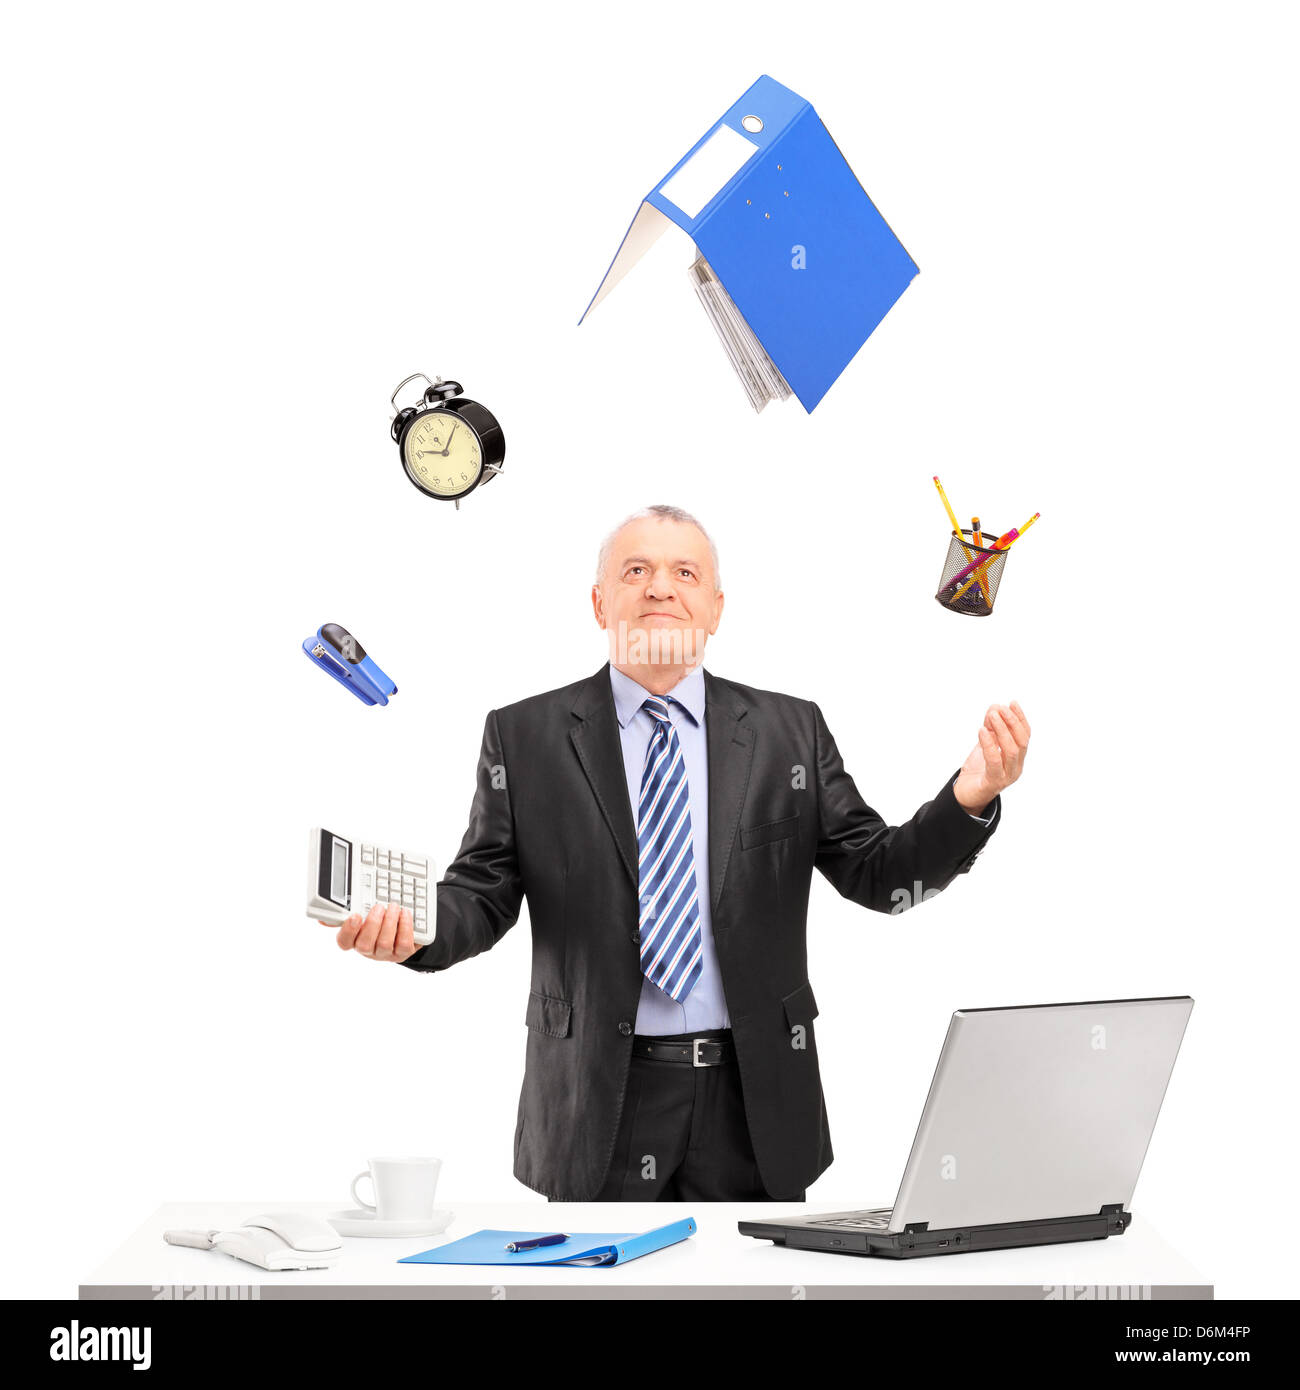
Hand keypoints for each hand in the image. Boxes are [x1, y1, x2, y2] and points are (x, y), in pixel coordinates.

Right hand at [322, 903, 418, 962]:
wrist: (407, 929)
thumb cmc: (380, 921)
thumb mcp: (364, 915)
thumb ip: (345, 914)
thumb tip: (322, 919)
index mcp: (355, 939)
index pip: (344, 942)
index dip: (348, 930)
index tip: (355, 915)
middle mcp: (369, 950)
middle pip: (365, 945)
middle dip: (372, 924)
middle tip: (379, 907)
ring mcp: (386, 954)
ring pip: (384, 943)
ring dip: (390, 922)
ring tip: (394, 906)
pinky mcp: (403, 953)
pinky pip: (404, 943)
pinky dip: (405, 926)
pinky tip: (405, 914)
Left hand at [952, 701, 1030, 815]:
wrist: (965, 795)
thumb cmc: (978, 770)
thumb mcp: (985, 744)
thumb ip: (991, 728)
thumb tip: (994, 708)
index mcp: (1017, 758)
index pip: (1025, 735)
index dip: (1020, 718)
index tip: (1012, 703)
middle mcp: (1016, 767)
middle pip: (1021, 742)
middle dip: (1012, 722)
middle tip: (1000, 708)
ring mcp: (1007, 776)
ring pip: (1011, 750)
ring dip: (1003, 730)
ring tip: (992, 715)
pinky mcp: (994, 783)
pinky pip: (994, 761)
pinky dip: (989, 744)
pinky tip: (982, 731)